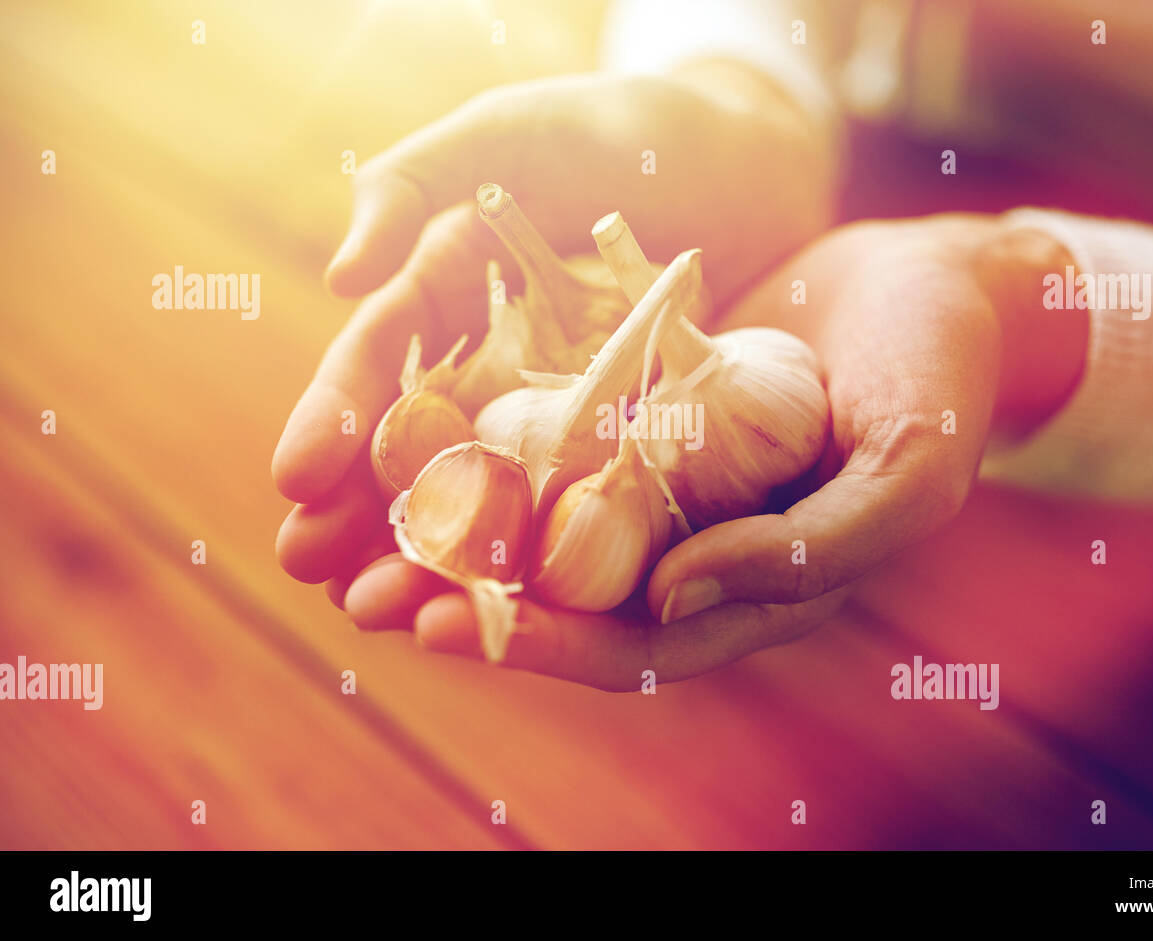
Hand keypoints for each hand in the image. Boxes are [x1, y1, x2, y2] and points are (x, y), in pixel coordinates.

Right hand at [272, 67, 838, 604]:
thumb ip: (415, 186)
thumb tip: (342, 277)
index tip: (295, 479)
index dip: (333, 421)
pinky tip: (506, 599)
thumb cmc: (604, 128)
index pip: (375, 368)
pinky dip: (538, 552)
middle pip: (413, 451)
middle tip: (319, 577)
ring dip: (433, 555)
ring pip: (482, 494)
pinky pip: (574, 503)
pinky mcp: (618, 442)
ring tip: (387, 610)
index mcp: (438, 301)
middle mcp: (484, 368)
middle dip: (360, 517)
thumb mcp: (501, 135)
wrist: (733, 158)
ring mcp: (549, 412)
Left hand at [344, 216, 1087, 688]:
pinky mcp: (644, 413)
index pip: (636, 645)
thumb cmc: (940, 382)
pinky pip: (555, 435)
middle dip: (467, 600)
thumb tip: (670, 603)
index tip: (447, 627)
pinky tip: (416, 425)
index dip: (542, 645)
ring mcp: (666, 480)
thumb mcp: (903, 471)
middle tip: (363, 595)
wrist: (936, 283)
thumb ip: (806, 550)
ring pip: (543, 521)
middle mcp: (697, 547)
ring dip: (455, 530)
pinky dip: (489, 442)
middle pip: (566, 595)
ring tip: (354, 527)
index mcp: (753, 591)